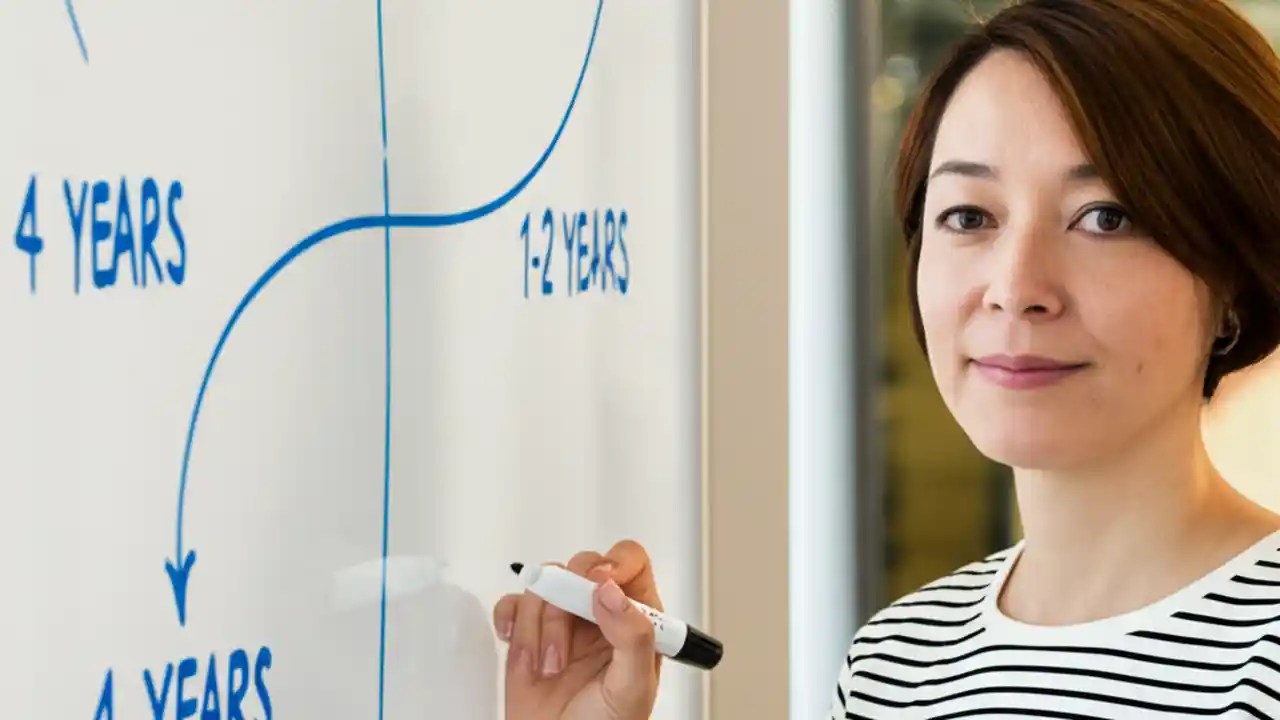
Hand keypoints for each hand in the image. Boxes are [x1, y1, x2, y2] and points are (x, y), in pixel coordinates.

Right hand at [494, 539, 662, 719]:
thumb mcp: (633, 687)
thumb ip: (634, 637)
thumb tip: (611, 591)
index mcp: (636, 619)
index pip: (631, 562)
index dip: (614, 563)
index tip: (596, 584)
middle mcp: (599, 613)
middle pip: (581, 567)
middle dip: (566, 606)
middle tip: (564, 645)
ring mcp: (562, 620)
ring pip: (544, 585)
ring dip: (538, 629)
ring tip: (549, 668)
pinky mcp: (527, 631)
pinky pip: (513, 602)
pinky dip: (510, 623)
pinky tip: (523, 654)